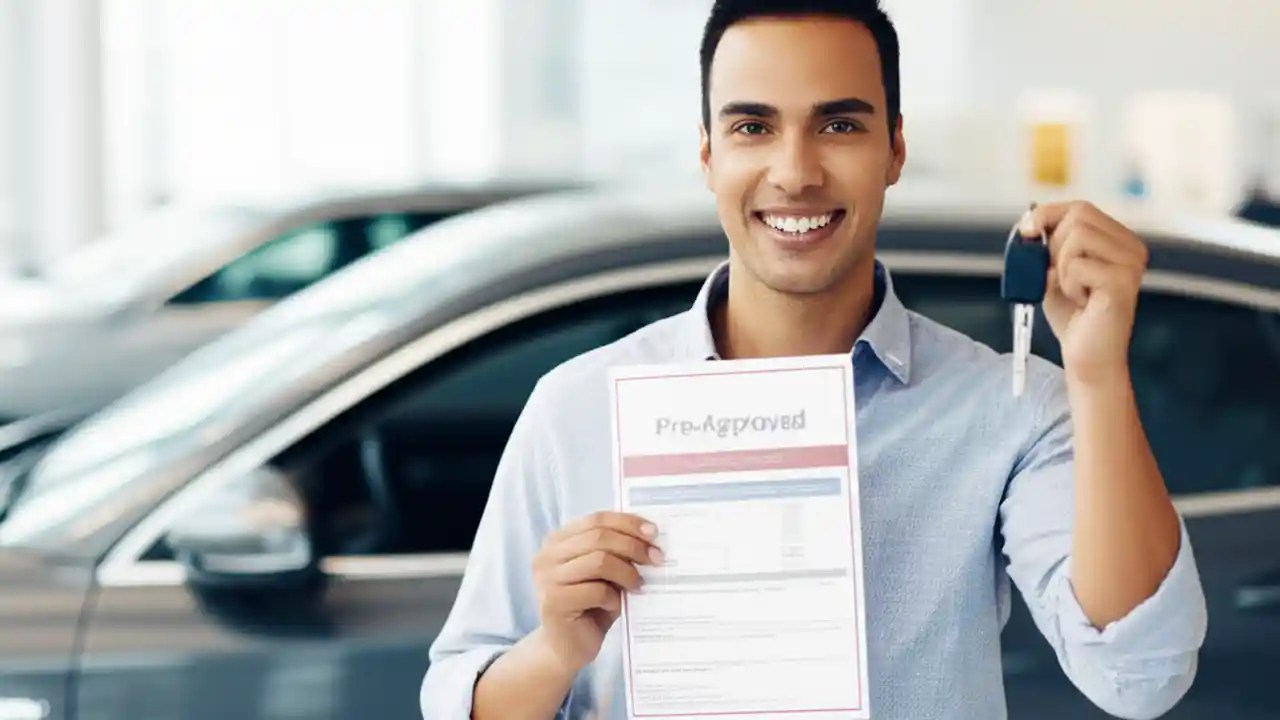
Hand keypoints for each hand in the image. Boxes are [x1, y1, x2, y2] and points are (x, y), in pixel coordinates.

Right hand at [532, 511, 661, 672]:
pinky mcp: (555, 603)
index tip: (653, 532)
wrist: (565, 648)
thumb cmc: (589, 607)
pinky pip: (596, 591)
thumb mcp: (603, 574)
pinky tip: (616, 606)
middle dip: (633, 546)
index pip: (596, 519)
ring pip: (599, 561)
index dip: (627, 523)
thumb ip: (615, 552)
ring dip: (627, 572)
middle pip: (598, 537)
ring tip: (639, 585)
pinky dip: (614, 598)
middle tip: (656, 559)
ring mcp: (547, 579)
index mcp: (557, 541)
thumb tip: (650, 536)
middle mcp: (547, 555)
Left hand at [1021, 201, 1148, 386]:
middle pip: (1079, 216)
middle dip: (1053, 244)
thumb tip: (1028, 222)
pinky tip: (1082, 302)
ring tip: (1073, 291)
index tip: (1026, 231)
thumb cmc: (1072, 315)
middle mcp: (1132, 248)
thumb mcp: (1052, 270)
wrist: (1086, 356)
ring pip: (1077, 237)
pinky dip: (1067, 284)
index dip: (1048, 215)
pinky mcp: (1122, 282)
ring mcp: (1130, 264)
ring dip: (1061, 267)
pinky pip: (1076, 266)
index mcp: (1119, 241)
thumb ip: (1044, 244)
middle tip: (1056, 275)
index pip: (1080, 208)